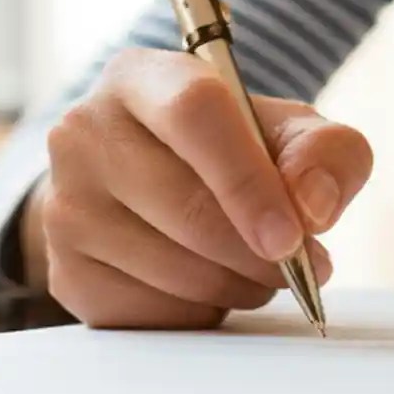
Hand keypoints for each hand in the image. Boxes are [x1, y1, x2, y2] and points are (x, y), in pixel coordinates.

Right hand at [22, 48, 372, 328]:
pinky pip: (153, 314)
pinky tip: (206, 284)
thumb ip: (327, 153)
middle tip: (302, 266)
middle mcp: (84, 134)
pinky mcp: (67, 273)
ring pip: (174, 270)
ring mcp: (65, 207)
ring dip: (239, 285)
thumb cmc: (226, 154)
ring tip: (255, 269)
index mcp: (140, 79)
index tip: (292, 236)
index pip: (194, 114)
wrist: (145, 189)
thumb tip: (315, 205)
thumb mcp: (289, 133)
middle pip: (187, 206)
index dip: (249, 180)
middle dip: (260, 253)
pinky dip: (200, 312)